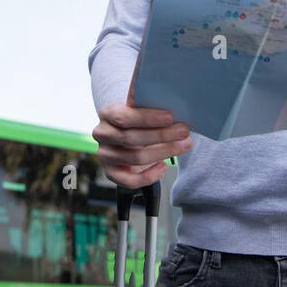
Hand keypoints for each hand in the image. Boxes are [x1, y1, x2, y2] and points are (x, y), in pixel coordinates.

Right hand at [92, 66, 193, 188]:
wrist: (126, 134)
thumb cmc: (138, 119)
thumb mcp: (140, 108)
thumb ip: (150, 105)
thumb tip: (179, 105)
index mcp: (107, 113)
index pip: (123, 117)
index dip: (148, 118)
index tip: (171, 116)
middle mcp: (102, 134)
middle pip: (131, 139)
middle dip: (161, 135)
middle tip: (184, 131)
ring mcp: (105, 155)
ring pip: (134, 158)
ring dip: (163, 152)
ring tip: (183, 145)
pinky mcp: (111, 172)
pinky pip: (130, 181)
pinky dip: (149, 175)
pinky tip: (164, 167)